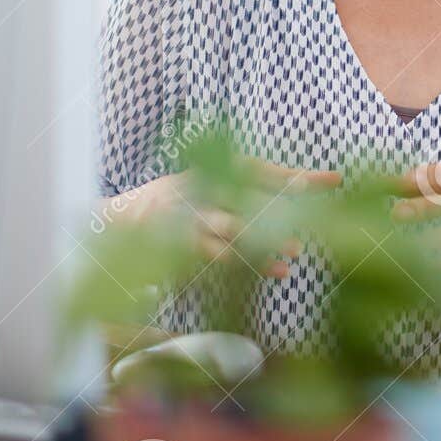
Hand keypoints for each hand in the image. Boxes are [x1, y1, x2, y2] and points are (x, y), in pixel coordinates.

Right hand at [102, 158, 342, 278]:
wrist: (108, 225)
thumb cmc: (164, 205)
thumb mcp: (196, 185)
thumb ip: (233, 187)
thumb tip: (292, 191)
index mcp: (207, 171)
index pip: (257, 168)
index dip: (294, 173)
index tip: (332, 180)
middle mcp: (199, 190)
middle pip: (251, 194)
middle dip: (285, 203)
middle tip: (316, 212)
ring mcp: (188, 219)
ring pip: (236, 227)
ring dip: (269, 239)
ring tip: (297, 250)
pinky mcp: (180, 247)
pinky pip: (221, 256)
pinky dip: (251, 265)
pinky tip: (277, 271)